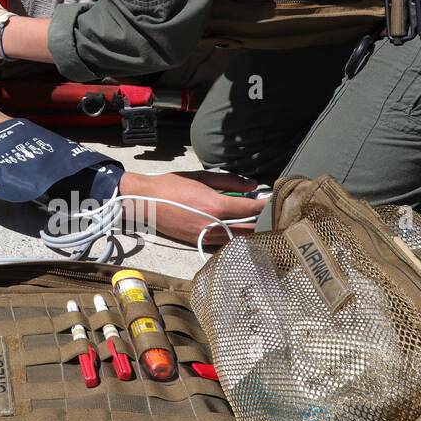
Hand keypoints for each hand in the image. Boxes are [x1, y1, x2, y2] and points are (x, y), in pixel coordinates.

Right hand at [118, 169, 265, 247]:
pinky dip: (234, 238)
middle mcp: (213, 225)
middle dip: (262, 221)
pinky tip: (237, 231)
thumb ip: (229, 181)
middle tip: (270, 214)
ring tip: (257, 223)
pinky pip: (224, 244)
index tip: (274, 201)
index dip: (266, 205)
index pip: (251, 209)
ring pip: (238, 239)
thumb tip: (252, 186)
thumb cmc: (171, 185)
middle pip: (250, 229)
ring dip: (250, 232)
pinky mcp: (197, 242)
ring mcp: (205, 236)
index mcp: (215, 206)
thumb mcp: (201, 177)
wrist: (145, 201)